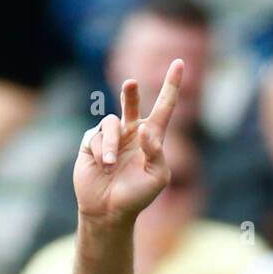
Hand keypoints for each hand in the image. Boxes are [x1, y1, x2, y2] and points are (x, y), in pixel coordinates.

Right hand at [73, 60, 183, 221]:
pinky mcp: (92, 141)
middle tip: (131, 84)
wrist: (109, 211)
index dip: (172, 85)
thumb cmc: (137, 197)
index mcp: (152, 139)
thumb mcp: (157, 178)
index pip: (164, 107)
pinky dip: (101, 151)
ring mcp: (111, 136)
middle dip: (130, 94)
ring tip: (110, 165)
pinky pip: (97, 136)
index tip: (180, 62)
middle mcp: (131, 133)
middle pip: (131, 103)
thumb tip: (145, 129)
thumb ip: (157, 153)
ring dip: (111, 146)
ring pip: (111, 123)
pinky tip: (103, 167)